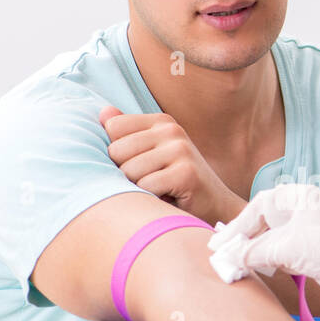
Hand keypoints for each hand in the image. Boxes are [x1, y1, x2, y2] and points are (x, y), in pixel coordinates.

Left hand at [100, 106, 239, 221]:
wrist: (217, 207)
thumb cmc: (178, 182)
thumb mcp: (153, 153)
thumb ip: (128, 133)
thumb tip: (103, 113)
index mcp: (161, 121)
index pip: (113, 128)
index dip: (118, 153)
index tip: (139, 164)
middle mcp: (171, 130)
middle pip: (117, 151)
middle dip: (126, 173)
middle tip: (150, 181)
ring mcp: (180, 150)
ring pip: (129, 171)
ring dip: (139, 189)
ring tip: (159, 190)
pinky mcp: (186, 173)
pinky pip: (145, 187)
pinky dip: (151, 199)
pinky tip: (168, 199)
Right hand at [207, 182, 319, 320]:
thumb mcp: (287, 248)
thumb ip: (254, 252)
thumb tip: (230, 258)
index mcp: (297, 198)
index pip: (257, 207)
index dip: (236, 226)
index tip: (218, 243)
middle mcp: (301, 211)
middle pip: (263, 223)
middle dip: (243, 240)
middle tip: (222, 256)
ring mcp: (307, 232)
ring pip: (271, 240)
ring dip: (254, 253)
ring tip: (235, 266)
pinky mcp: (312, 252)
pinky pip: (281, 253)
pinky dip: (268, 261)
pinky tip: (257, 270)